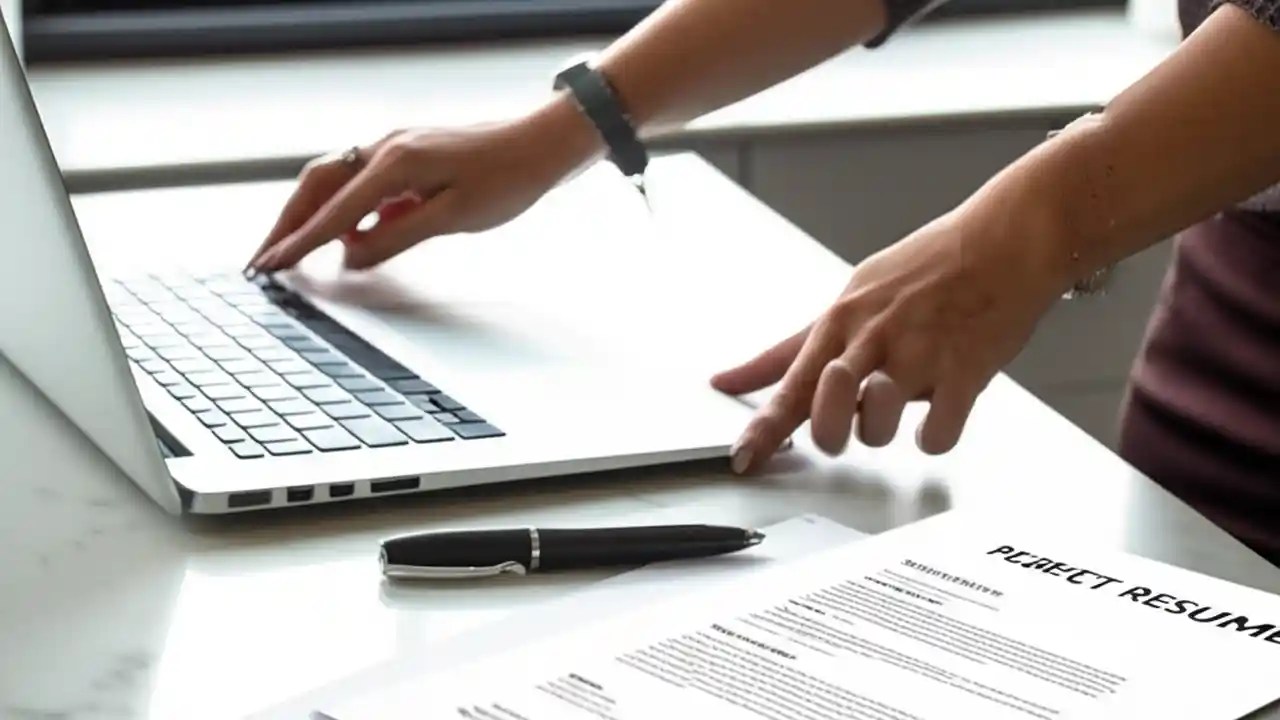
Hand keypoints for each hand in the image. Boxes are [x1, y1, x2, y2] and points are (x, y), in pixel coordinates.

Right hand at [248, 98, 601, 271]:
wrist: (542, 145)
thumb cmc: (506, 179)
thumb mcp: (451, 218)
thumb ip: (396, 237)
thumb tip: (350, 257)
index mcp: (394, 164)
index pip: (332, 211)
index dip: (299, 242)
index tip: (271, 265)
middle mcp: (386, 148)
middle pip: (317, 186)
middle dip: (289, 223)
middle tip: (267, 258)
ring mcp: (395, 147)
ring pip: (336, 181)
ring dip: (315, 215)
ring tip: (299, 252)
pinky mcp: (408, 155)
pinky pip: (363, 182)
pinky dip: (349, 208)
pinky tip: (357, 235)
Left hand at [711, 204, 1068, 473]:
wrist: (1006, 240)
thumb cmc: (930, 267)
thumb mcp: (852, 295)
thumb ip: (796, 346)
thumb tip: (735, 377)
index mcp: (841, 320)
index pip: (788, 383)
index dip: (762, 429)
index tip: (741, 459)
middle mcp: (872, 336)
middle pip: (824, 411)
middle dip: (829, 434)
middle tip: (842, 429)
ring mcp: (918, 354)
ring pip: (875, 428)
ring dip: (883, 432)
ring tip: (899, 406)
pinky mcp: (964, 371)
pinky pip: (936, 435)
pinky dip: (933, 438)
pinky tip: (939, 415)